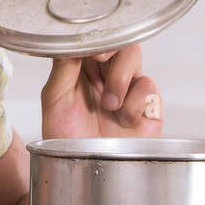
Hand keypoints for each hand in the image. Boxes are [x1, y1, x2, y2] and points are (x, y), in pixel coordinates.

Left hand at [40, 44, 162, 138]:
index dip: (96, 36)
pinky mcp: (148, 107)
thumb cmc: (64, 136)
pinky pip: (150, 88)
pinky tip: (124, 120)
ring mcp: (129, 89)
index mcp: (83, 68)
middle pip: (120, 41)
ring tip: (108, 105)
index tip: (91, 46)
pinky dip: (136, 102)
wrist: (81, 168)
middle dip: (112, 49)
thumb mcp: (54, 100)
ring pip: (136, 59)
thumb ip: (63, 70)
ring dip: (121, 79)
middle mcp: (107, 75)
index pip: (95, 39)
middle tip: (99, 59)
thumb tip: (71, 42)